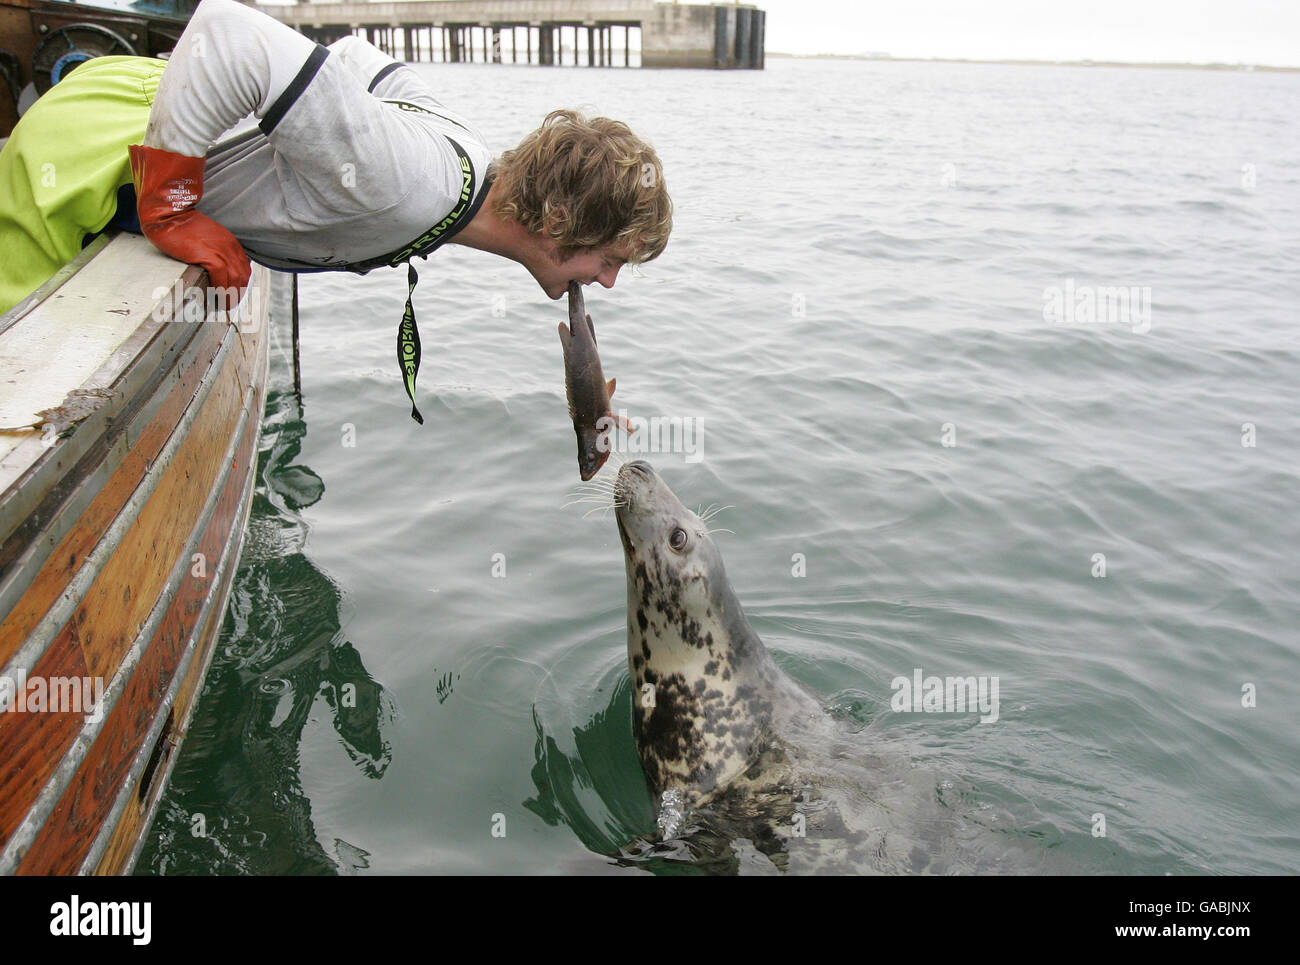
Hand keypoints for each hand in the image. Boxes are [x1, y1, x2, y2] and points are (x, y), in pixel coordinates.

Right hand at [128, 144, 250, 290]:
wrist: (168, 214)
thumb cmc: (181, 226)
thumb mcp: (206, 238)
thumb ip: (214, 251)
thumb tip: (214, 270)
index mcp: (231, 243)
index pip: (244, 268)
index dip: (240, 284)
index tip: (233, 294)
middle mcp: (230, 247)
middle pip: (243, 277)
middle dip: (238, 294)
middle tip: (227, 304)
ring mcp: (221, 251)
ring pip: (235, 280)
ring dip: (230, 296)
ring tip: (221, 305)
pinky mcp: (209, 256)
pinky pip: (221, 279)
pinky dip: (220, 291)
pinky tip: (214, 297)